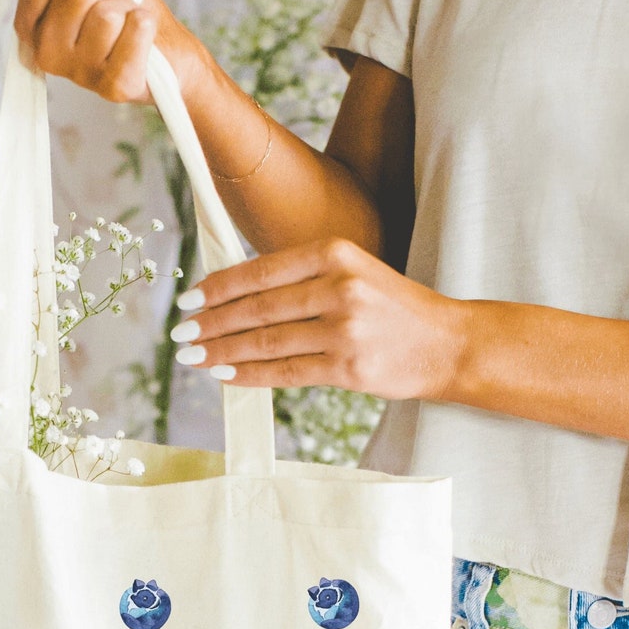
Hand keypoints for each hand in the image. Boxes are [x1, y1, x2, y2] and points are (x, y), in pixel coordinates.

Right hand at [0, 0, 209, 105]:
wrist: (167, 50)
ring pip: (106, 12)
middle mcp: (48, 55)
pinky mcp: (112, 87)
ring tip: (130, 17)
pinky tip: (143, 39)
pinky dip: (146, 22)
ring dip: (128, 3)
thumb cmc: (122, 8)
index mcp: (32, 28)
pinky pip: (134, 28)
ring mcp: (79, 75)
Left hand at [171, 237, 467, 401]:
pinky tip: (225, 375)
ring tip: (193, 356)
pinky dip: (250, 374)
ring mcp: (344, 329)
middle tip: (180, 333)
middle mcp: (338, 287)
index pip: (262, 271)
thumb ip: (303, 280)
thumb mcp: (354, 273)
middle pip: (258, 308)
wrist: (448, 343)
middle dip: (212, 323)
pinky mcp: (349, 367)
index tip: (189, 299)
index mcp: (335, 254)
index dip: (219, 287)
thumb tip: (238, 296)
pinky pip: (286, 372)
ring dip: (223, 351)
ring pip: (267, 341)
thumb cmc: (393, 310)